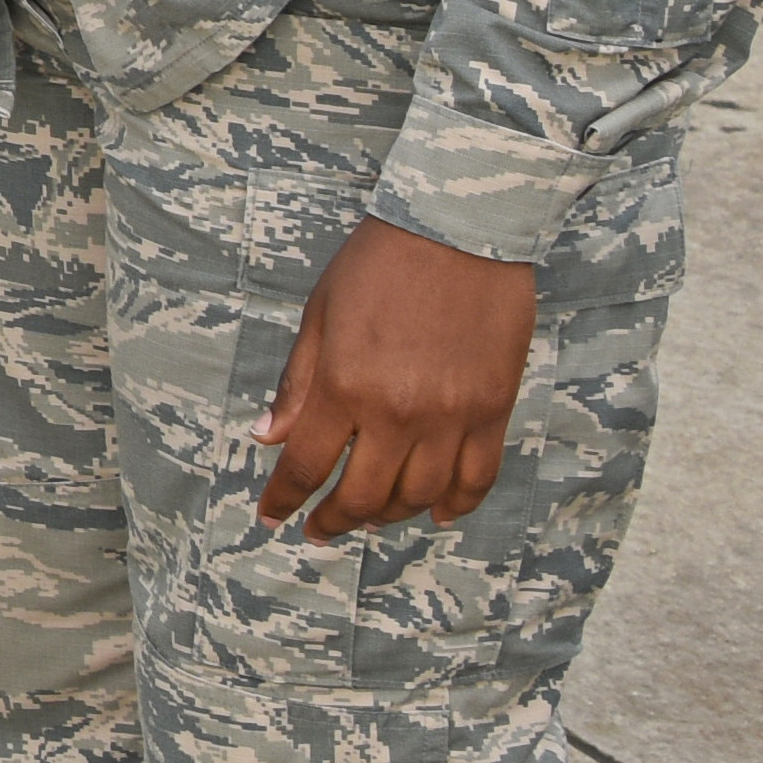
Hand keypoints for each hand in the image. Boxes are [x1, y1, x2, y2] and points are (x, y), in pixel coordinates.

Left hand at [258, 220, 538, 537]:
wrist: (459, 233)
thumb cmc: (378, 265)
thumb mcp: (319, 316)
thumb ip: (297, 386)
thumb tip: (268, 439)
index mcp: (345, 387)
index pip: (305, 465)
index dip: (285, 499)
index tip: (273, 517)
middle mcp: (398, 413)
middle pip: (362, 495)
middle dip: (334, 521)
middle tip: (320, 529)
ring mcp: (451, 416)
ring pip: (420, 496)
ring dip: (390, 516)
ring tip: (371, 517)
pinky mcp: (494, 410)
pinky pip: (477, 478)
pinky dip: (456, 504)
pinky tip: (437, 512)